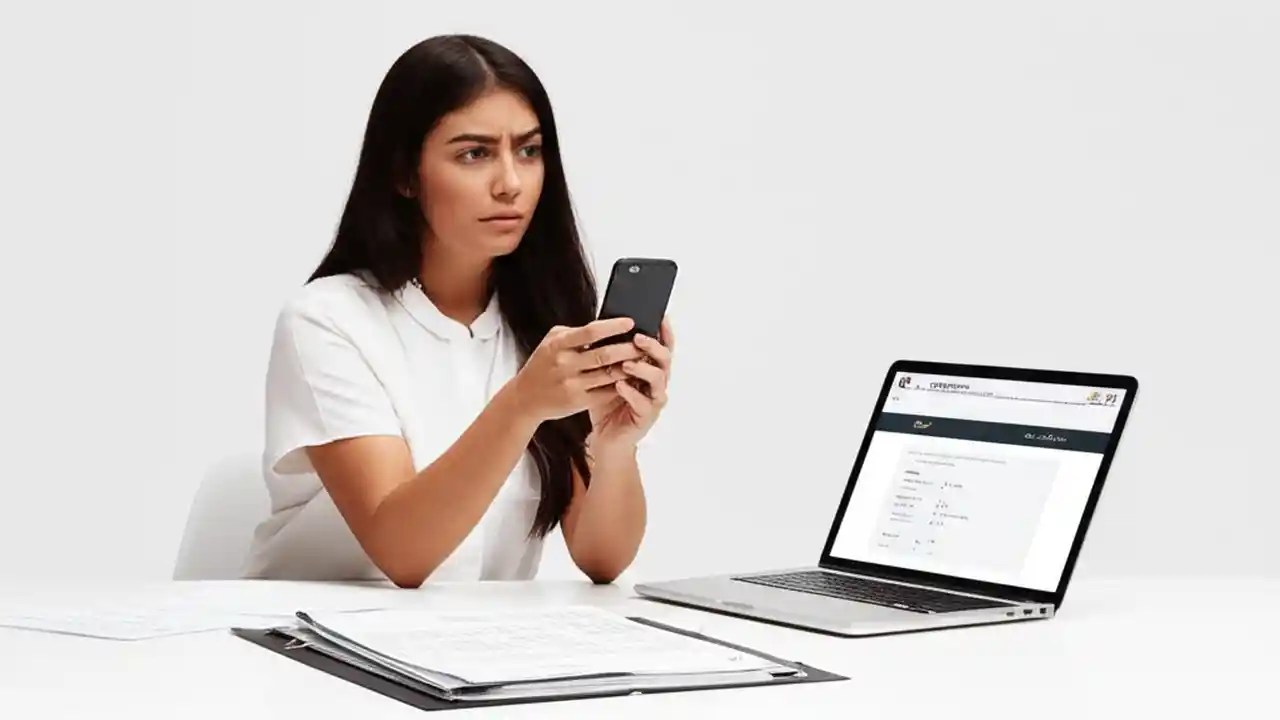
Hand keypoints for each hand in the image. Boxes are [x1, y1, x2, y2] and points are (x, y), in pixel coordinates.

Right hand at [510, 317, 646, 422]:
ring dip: (628, 367)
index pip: (590, 332)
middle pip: (604, 354)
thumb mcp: (551, 342)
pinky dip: (620, 385)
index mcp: (558, 344)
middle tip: (644, 343)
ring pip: (608, 374)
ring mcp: (571, 384)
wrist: (525, 398)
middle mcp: (565, 364)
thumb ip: (574, 332)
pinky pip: (605, 392)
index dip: (613, 326)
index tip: (630, 322)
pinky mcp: (578, 401)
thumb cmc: (542, 365)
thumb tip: (605, 324)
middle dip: (628, 349)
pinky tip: (631, 378)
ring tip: (642, 360)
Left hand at [589, 317, 674, 455]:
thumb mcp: (607, 373)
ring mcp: (653, 400)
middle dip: (653, 346)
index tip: (660, 316)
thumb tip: (603, 324)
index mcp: (649, 368)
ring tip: (626, 363)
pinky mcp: (646, 417)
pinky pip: (643, 403)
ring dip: (643, 369)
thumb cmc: (606, 402)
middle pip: (665, 359)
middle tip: (638, 338)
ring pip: (659, 380)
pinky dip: (631, 393)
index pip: (662, 346)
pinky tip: (619, 386)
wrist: (605, 437)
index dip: (664, 332)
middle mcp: (657, 383)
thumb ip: (611, 354)